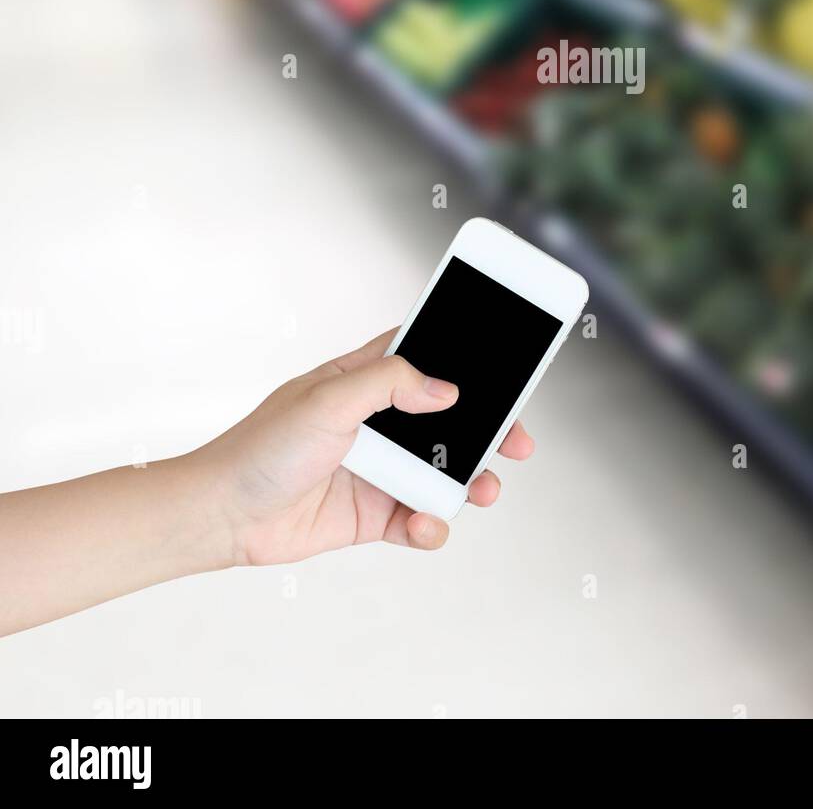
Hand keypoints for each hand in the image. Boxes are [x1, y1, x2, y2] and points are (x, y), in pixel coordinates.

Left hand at [193, 328, 533, 565]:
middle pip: (452, 420)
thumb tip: (447, 391)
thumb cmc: (261, 447)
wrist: (223, 517)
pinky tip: (423, 525)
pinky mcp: (375, 512)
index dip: (468, 363)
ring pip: (444, 471)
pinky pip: (420, 518)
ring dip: (471, 481)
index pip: (429, 359)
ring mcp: (380, 468)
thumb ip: (391, 384)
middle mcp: (380, 422)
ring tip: (483, 491)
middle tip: (517, 442)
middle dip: (490, 430)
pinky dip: (432, 525)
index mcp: (367, 380)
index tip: (508, 370)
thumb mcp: (327, 399)